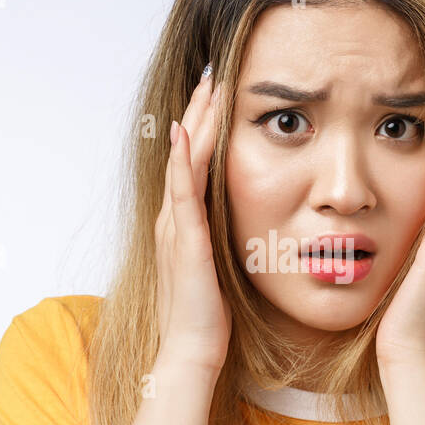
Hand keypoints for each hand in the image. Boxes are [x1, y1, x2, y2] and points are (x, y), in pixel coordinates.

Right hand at [154, 66, 230, 374]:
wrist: (192, 351)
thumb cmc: (209, 319)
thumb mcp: (221, 269)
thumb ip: (227, 243)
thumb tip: (250, 225)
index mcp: (185, 224)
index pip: (193, 163)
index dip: (204, 127)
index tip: (219, 95)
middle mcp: (174, 219)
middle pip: (185, 152)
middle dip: (199, 112)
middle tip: (212, 73)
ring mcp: (175, 227)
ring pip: (183, 161)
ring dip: (194, 122)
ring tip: (206, 87)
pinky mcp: (184, 241)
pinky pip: (181, 191)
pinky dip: (181, 160)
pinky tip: (183, 133)